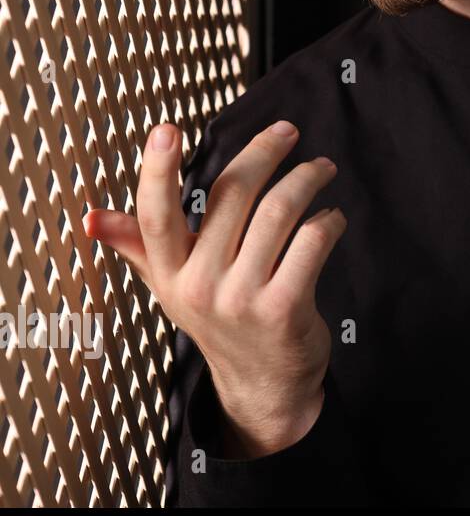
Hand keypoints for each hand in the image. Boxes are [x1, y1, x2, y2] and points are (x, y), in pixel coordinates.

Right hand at [83, 119, 345, 458]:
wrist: (262, 385)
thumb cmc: (220, 321)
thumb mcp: (172, 286)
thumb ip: (138, 246)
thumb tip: (91, 217)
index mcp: (170, 273)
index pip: (156, 215)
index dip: (157, 171)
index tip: (165, 130)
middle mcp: (201, 285)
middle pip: (233, 195)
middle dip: (265, 153)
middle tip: (288, 132)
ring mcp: (243, 298)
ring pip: (279, 211)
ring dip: (306, 179)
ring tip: (321, 169)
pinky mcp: (285, 309)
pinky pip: (312, 242)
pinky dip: (328, 220)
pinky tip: (331, 217)